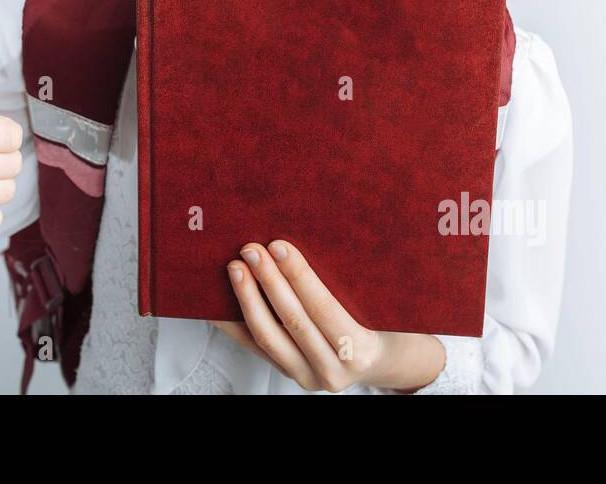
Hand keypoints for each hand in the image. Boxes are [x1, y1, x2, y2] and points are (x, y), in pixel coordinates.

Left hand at [211, 240, 445, 393]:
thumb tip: (316, 230)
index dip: (298, 276)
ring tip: (236, 268)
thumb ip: (353, 281)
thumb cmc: (387, 322)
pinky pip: (256, 349)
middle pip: (293, 322)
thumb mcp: (383, 303)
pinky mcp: (289, 374)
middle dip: (268, 282)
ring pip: (269, 338)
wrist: (387, 359)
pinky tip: (218, 303)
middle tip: (251, 249)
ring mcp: (308, 376)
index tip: (279, 245)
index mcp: (361, 349)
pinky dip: (234, 325)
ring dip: (248, 300)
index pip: (323, 309)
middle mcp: (334, 370)